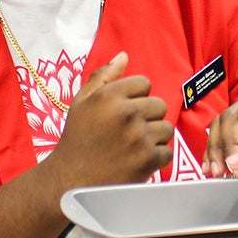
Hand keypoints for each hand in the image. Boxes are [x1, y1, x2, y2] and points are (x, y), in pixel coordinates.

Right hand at [49, 52, 173, 186]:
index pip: (144, 83)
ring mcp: (139, 137)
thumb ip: (103, 76)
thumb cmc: (76, 139)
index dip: (135, 98)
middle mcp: (126, 113)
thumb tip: (124, 56)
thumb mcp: (81, 103)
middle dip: (147, 117)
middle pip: (159, 105)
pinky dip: (155, 159)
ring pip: (166, 128)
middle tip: (128, 132)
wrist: (70, 182)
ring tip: (133, 147)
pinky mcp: (147, 160)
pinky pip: (167, 152)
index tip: (122, 113)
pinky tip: (137, 161)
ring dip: (153, 138)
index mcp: (109, 96)